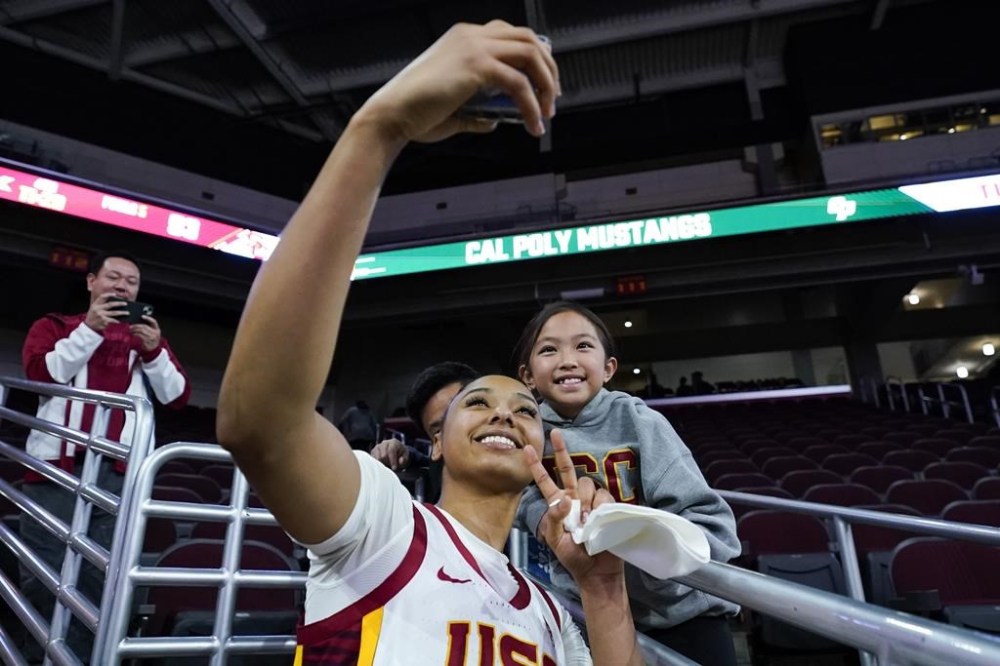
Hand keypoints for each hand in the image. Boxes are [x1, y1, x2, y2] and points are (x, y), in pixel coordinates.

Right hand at [84, 293, 128, 331]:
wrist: (88, 326)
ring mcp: (101, 315)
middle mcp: (98, 309)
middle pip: (110, 304)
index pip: (102, 297)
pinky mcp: (104, 321)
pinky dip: (117, 320)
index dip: (108, 295)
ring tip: (127, 313)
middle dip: (119, 303)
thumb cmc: (94, 316)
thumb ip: (102, 306)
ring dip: (122, 313)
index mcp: (95, 304)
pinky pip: (113, 320)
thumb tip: (116, 304)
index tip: (115, 294)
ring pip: (114, 313)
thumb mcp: (94, 309)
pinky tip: (120, 321)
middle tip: (125, 303)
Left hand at [130, 315, 161, 351]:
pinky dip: (135, 335)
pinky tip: (132, 335)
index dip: (148, 318)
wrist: (153, 352)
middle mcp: (155, 334)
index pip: (154, 322)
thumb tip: (138, 325)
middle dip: (136, 326)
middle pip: (144, 326)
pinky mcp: (147, 343)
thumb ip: (149, 330)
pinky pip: (139, 337)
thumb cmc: (151, 342)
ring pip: (141, 331)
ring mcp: (151, 338)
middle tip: (130, 327)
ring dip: (134, 331)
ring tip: (130, 331)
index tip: (142, 316)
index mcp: (157, 330)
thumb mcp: (153, 335)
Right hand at [357, 20, 558, 143]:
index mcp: (464, 38)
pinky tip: (532, 124)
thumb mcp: (453, 109)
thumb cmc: (415, 113)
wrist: (392, 116)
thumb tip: (496, 120)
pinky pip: (519, 82)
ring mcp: (474, 47)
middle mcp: (471, 35)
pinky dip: (531, 105)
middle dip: (548, 68)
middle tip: (552, 99)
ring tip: (546, 113)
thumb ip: (477, 111)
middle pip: (528, 38)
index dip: (534, 57)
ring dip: (546, 84)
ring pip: (530, 54)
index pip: (511, 35)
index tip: (543, 84)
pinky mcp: (476, 66)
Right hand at [370, 438, 410, 469]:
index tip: (394, 468)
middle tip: (391, 466)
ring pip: (377, 458)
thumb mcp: (405, 457)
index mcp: (394, 442)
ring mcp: (378, 446)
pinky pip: (374, 459)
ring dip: (382, 463)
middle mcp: (385, 443)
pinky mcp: (373, 451)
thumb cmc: (401, 455)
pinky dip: (378, 463)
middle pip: (383, 455)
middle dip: (388, 463)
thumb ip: (404, 459)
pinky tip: (383, 463)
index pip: (391, 450)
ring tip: (387, 464)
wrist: (396, 451)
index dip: (392, 460)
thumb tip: (400, 461)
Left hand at [524, 429, 622, 582]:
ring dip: (584, 500)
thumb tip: (566, 499)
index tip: (527, 448)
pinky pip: (603, 496)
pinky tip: (598, 519)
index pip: (545, 480)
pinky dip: (599, 507)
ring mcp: (590, 501)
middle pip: (567, 469)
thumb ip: (555, 519)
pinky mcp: (606, 506)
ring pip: (587, 483)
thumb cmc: (573, 557)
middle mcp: (573, 498)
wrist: (596, 571)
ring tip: (585, 521)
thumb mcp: (555, 540)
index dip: (536, 465)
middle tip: (556, 433)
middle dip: (561, 450)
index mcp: (557, 504)